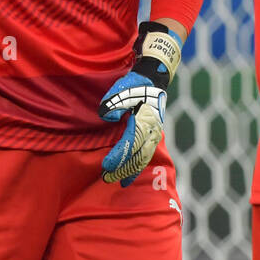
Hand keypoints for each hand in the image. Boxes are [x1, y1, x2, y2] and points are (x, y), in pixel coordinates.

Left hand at [98, 21, 181, 186]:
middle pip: (138, 155)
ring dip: (130, 171)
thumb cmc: (135, 84)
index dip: (119, 155)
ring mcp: (154, 133)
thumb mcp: (122, 89)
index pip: (131, 142)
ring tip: (117, 181)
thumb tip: (105, 116)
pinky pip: (146, 156)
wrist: (154, 79)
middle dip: (123, 169)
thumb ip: (114, 102)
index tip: (106, 165)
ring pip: (144, 158)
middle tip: (107, 178)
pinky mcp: (153, 135)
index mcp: (145, 119)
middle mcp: (152, 129)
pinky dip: (137, 167)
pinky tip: (128, 176)